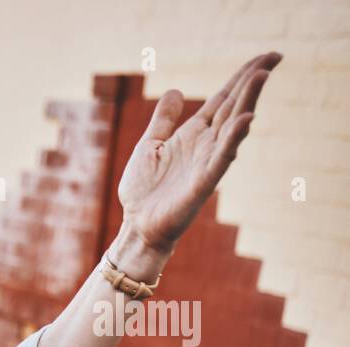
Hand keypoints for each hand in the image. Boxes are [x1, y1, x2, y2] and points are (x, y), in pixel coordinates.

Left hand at [117, 52, 281, 271]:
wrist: (137, 225)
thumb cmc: (142, 190)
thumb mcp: (149, 145)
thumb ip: (164, 119)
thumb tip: (176, 90)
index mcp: (193, 134)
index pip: (223, 99)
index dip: (241, 77)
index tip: (263, 57)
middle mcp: (206, 144)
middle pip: (234, 105)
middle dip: (253, 80)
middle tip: (276, 55)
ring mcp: (207, 161)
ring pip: (233, 125)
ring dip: (248, 100)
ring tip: (262, 75)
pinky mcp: (204, 181)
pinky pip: (222, 157)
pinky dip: (234, 138)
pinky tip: (246, 120)